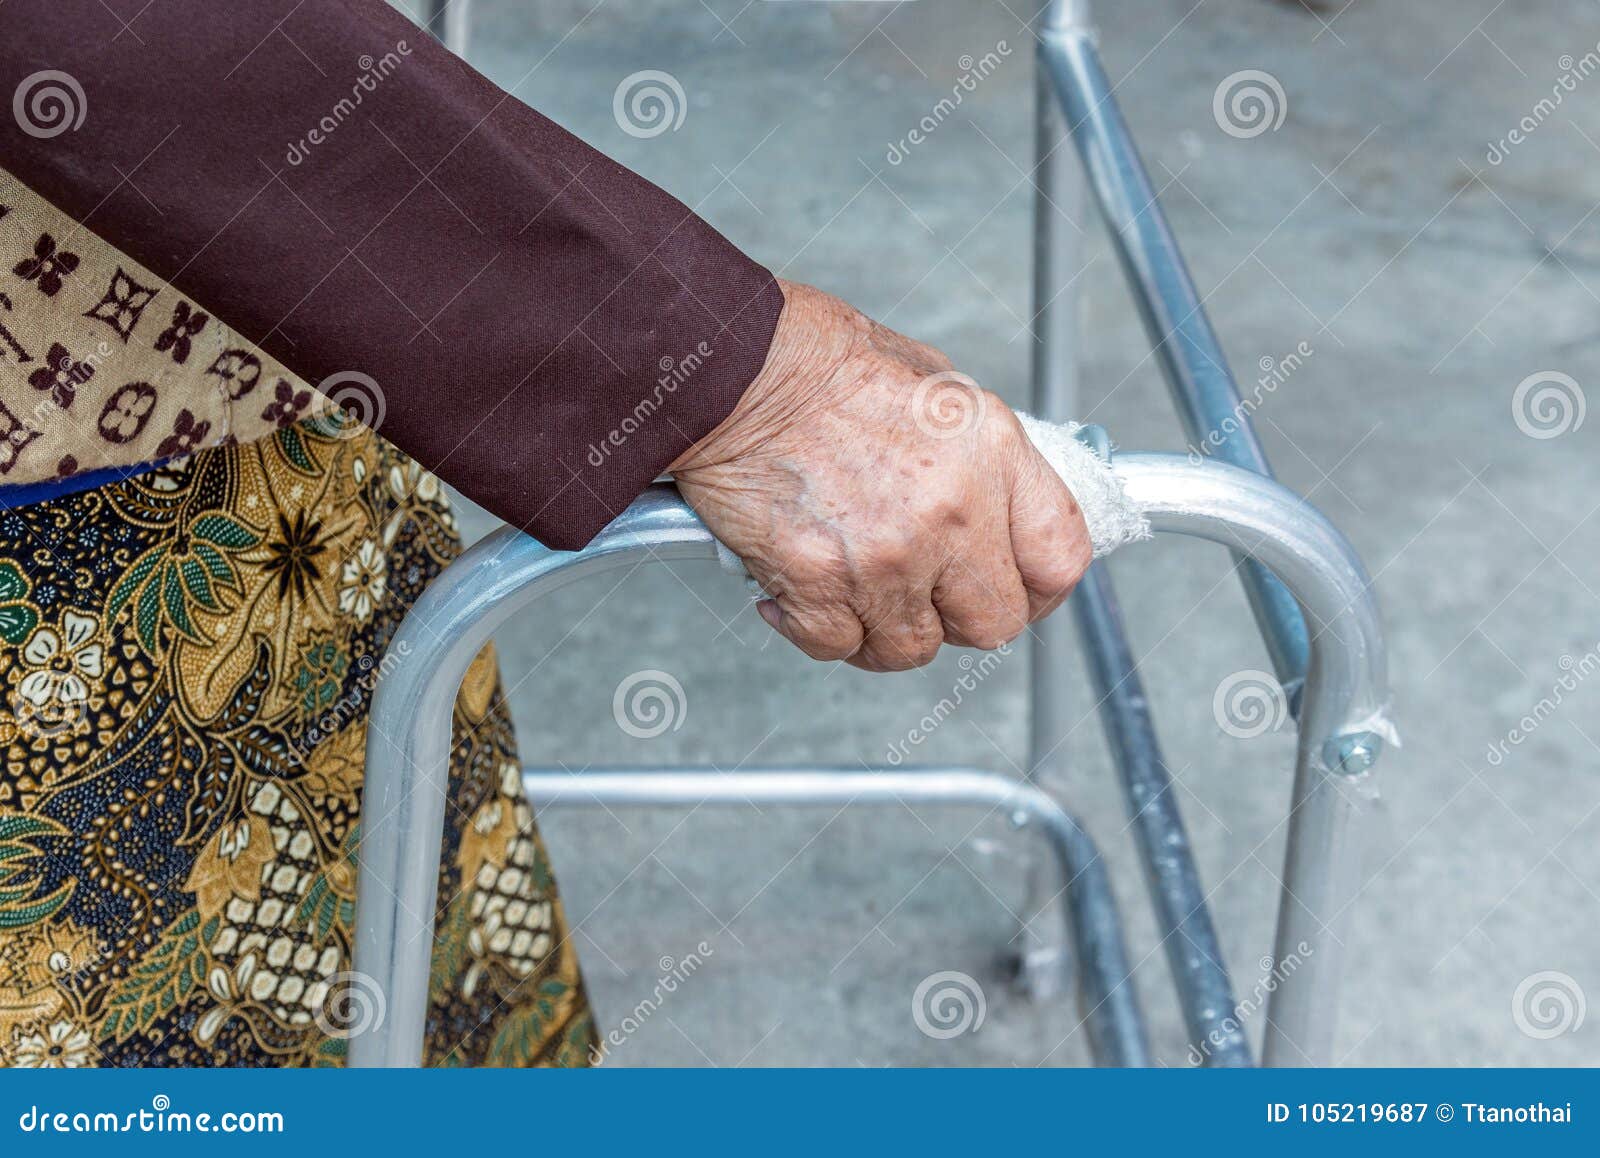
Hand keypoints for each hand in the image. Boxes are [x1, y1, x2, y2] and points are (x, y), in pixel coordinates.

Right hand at [669, 281, 1091, 671]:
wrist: (733, 367)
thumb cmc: (821, 363)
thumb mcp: (938, 385)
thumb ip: (980, 459)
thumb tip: (998, 513)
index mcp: (991, 454)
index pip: (1060, 559)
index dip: (1043, 591)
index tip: (1020, 592)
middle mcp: (950, 512)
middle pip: (994, 623)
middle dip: (961, 619)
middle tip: (928, 597)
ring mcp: (886, 556)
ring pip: (912, 649)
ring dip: (885, 629)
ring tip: (855, 589)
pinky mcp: (818, 583)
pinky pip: (837, 647)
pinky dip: (816, 629)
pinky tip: (797, 589)